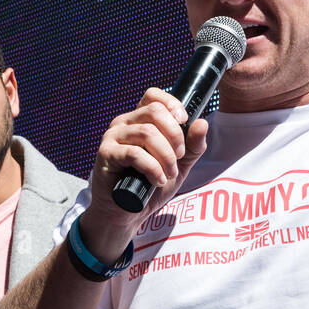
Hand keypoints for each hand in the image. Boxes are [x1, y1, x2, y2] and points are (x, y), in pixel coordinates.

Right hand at [83, 87, 208, 239]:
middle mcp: (124, 123)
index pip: (153, 95)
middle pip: (154, 110)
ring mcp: (113, 137)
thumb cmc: (150, 185)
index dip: (172, 104)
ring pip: (147, 132)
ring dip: (166, 156)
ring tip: (169, 174)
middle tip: (180, 157)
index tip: (184, 122)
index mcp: (140, 119)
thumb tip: (202, 123)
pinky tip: (157, 180)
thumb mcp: (179, 164)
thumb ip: (192, 145)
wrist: (127, 213)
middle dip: (175, 134)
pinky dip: (152, 168)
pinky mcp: (105, 154)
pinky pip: (134, 153)